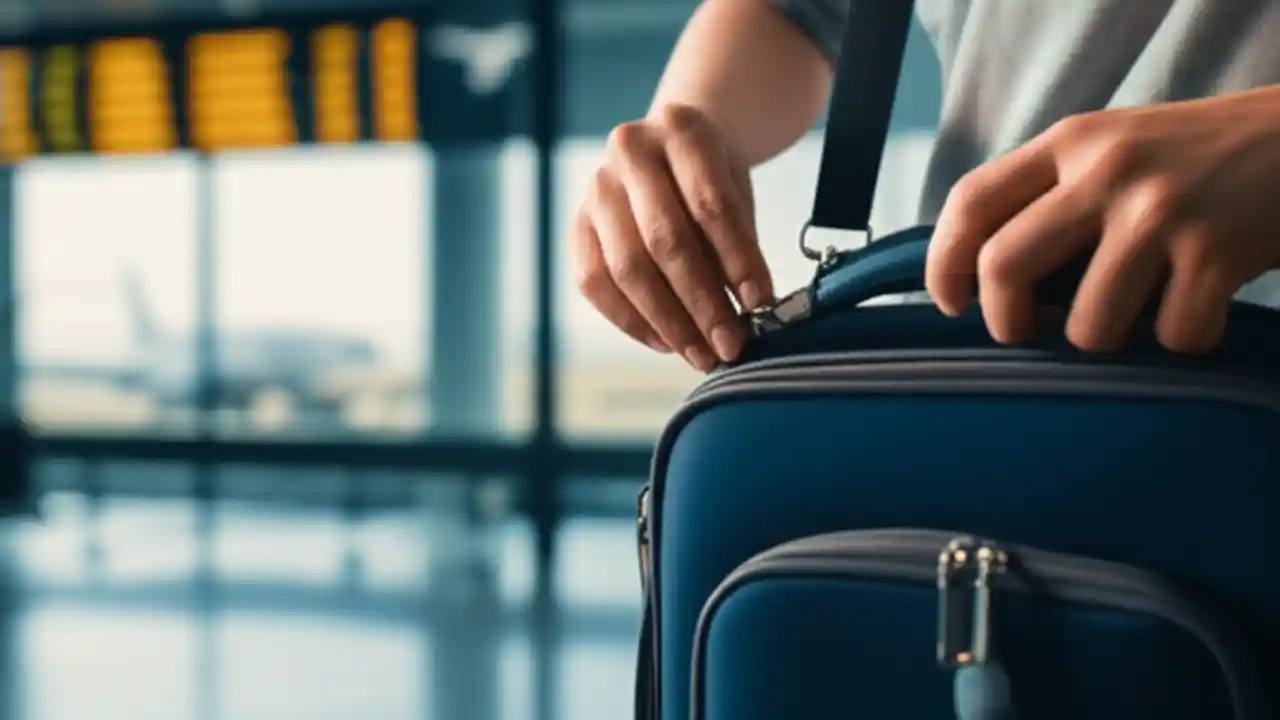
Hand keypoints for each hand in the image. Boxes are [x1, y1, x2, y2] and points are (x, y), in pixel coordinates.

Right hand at [571, 103, 773, 371]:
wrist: (669, 148)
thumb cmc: (711, 176)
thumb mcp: (737, 189)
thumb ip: (739, 241)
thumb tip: (747, 310)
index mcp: (680, 129)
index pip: (710, 203)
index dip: (737, 258)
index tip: (760, 303)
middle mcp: (629, 151)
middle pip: (665, 239)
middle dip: (702, 302)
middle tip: (730, 344)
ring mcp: (595, 187)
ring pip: (626, 267)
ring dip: (668, 321)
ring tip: (702, 354)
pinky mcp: (577, 224)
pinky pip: (594, 282)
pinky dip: (630, 320)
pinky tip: (665, 342)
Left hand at [925, 86, 1279, 353]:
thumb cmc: (1192, 158)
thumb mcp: (1111, 150)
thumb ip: (1050, 195)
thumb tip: (982, 278)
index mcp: (1071, 142)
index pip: (971, 202)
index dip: (943, 263)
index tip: (951, 303)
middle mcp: (1107, 171)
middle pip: (1004, 266)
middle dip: (1004, 321)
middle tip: (1023, 333)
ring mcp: (1161, 211)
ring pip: (1088, 325)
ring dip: (1105, 340)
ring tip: (1132, 313)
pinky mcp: (1218, 251)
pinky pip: (1171, 337)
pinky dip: (1181, 338)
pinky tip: (1197, 306)